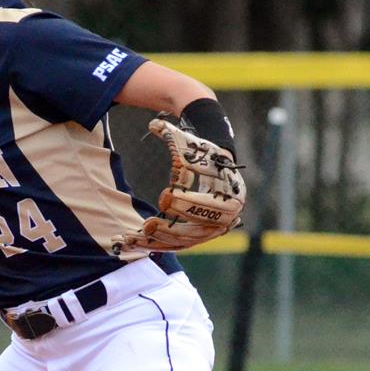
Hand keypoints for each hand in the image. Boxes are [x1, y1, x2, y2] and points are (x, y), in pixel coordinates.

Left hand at [112, 117, 247, 253]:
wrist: (215, 164)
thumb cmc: (202, 151)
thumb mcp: (190, 141)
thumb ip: (172, 134)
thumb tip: (155, 125)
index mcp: (232, 191)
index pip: (211, 202)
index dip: (188, 201)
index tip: (165, 196)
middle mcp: (228, 215)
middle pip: (200, 228)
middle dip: (173, 228)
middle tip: (149, 223)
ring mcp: (214, 228)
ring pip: (188, 240)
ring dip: (163, 240)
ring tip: (139, 234)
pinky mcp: (200, 236)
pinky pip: (180, 245)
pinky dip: (159, 245)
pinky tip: (137, 243)